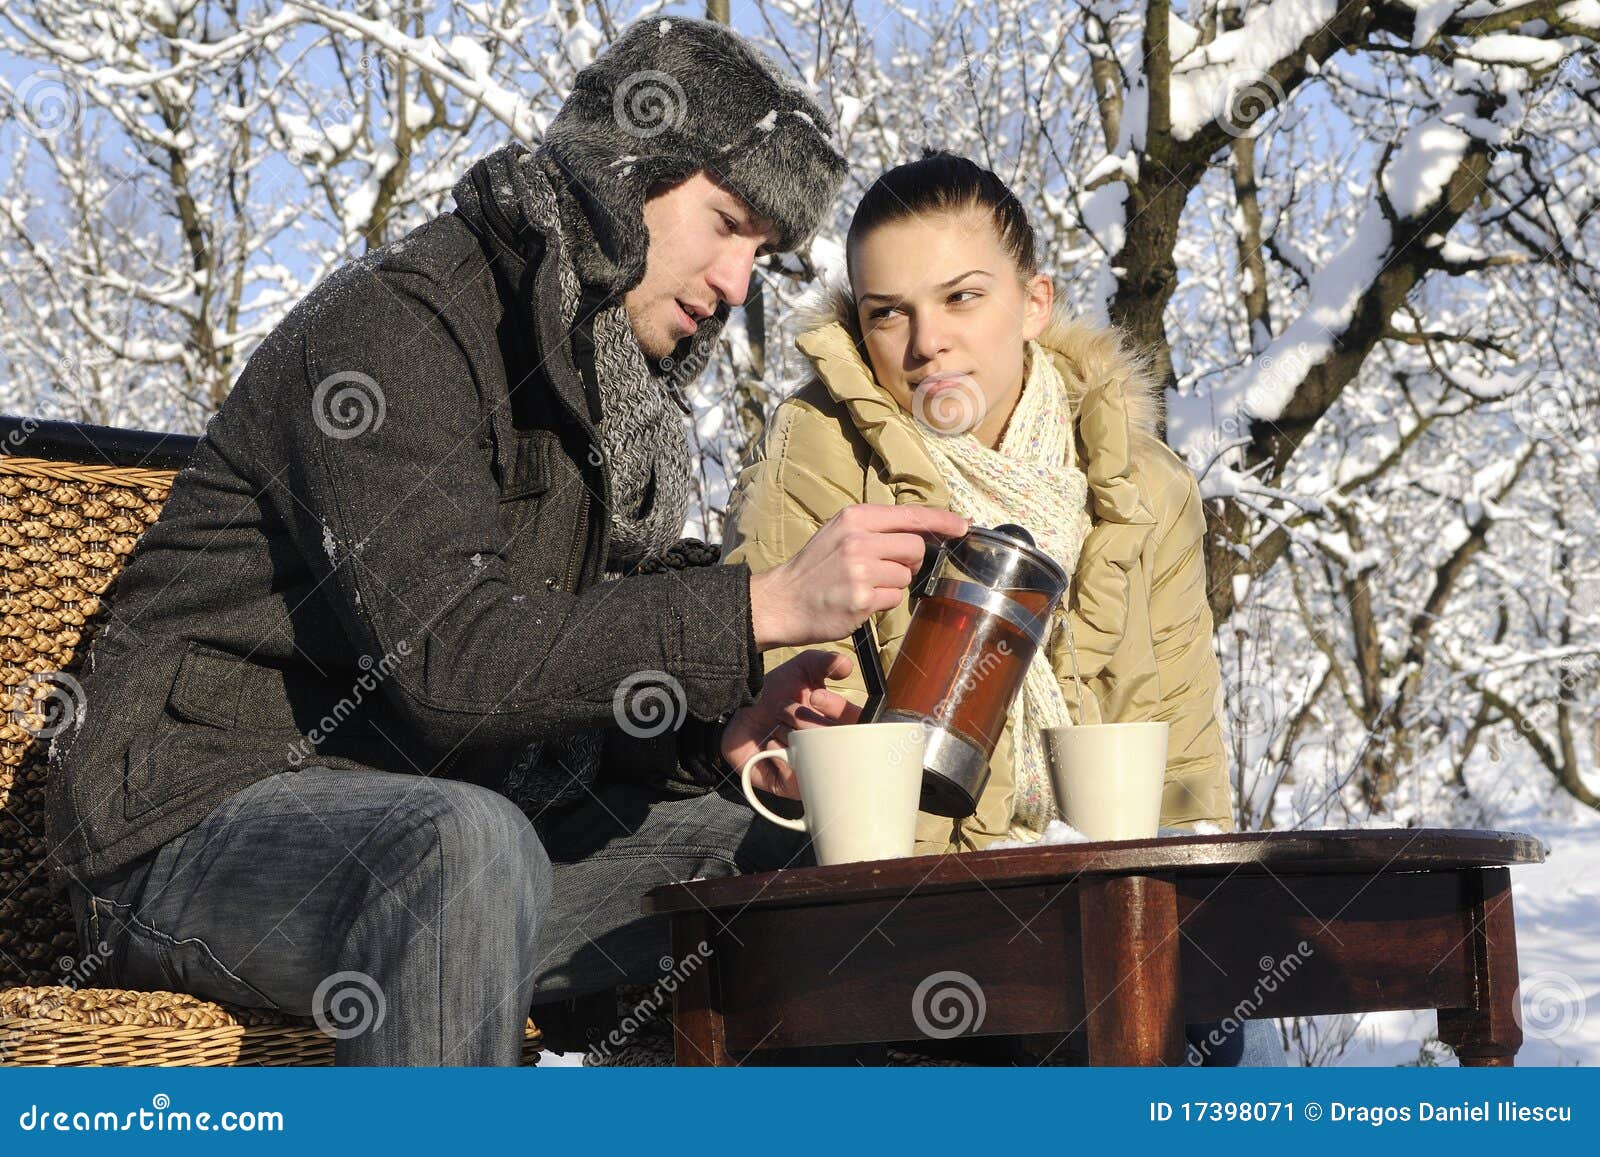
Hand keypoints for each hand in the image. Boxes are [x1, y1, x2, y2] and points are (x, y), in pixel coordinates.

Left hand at [720, 649, 861, 797]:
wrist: (739, 710)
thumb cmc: (774, 692)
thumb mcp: (800, 669)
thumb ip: (824, 662)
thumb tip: (845, 665)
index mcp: (838, 723)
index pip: (857, 723)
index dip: (839, 711)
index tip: (816, 697)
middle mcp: (829, 748)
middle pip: (835, 743)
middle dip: (806, 721)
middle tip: (787, 710)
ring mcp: (812, 769)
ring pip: (815, 759)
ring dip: (791, 736)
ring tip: (776, 725)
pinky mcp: (789, 786)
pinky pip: (796, 779)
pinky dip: (780, 756)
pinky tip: (770, 743)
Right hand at [747, 503, 969, 650]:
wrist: (781, 601)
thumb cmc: (814, 568)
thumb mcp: (838, 533)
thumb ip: (875, 529)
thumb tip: (919, 533)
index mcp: (855, 518)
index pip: (911, 515)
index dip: (942, 520)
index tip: (963, 525)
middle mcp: (858, 539)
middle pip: (914, 549)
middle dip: (909, 563)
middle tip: (886, 570)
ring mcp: (860, 570)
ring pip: (905, 576)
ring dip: (892, 585)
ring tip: (864, 587)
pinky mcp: (862, 599)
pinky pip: (894, 600)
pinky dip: (882, 604)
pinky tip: (859, 602)